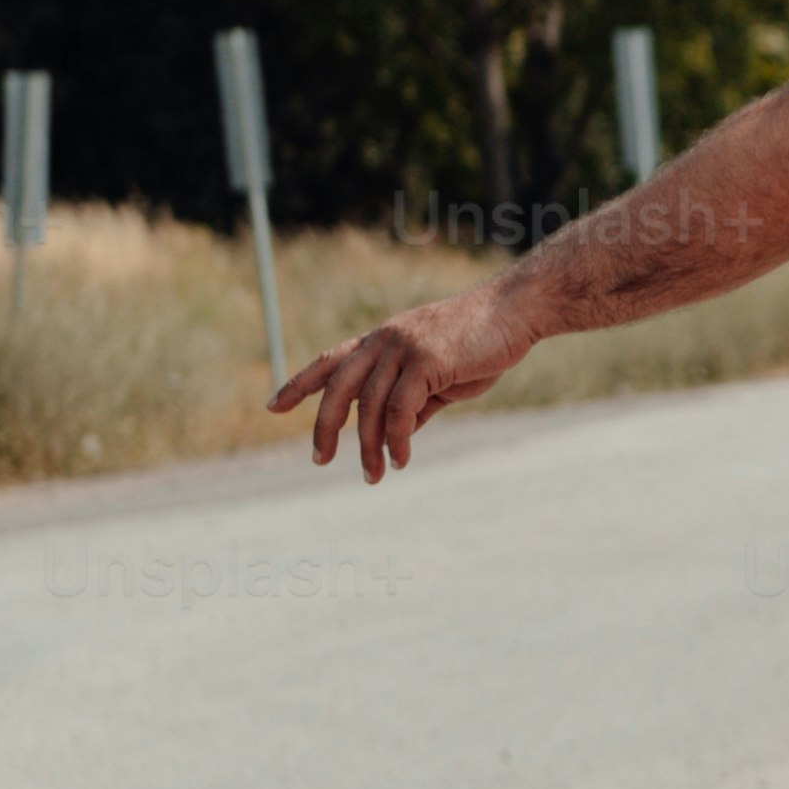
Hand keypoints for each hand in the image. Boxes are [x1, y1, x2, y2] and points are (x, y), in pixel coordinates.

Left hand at [272, 283, 535, 481]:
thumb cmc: (482, 343)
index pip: (330, 361)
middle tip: (319, 460)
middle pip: (338, 385)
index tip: (273, 408)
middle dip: (324, 426)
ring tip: (373, 476)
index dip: (299, 384)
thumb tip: (396, 434)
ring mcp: (403, 347)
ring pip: (370, 404)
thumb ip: (415, 401)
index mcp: (382, 340)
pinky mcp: (426, 360)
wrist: (516, 312)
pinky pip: (400, 408)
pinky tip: (401, 459)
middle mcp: (384, 339)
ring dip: (368, 446)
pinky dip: (398, 438)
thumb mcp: (441, 376)